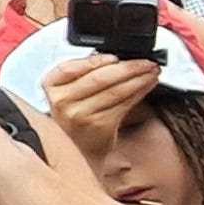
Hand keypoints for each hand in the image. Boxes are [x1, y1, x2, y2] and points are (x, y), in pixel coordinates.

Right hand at [35, 51, 162, 164]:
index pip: (72, 67)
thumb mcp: (70, 89)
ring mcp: (80, 116)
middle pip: (100, 78)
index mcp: (52, 85)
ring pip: (116, 91)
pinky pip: (123, 105)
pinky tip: (145, 87)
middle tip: (146, 63)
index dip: (97, 60)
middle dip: (128, 67)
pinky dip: (138, 93)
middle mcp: (62, 101)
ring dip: (139, 80)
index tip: (117, 57)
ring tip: (151, 73)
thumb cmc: (77, 114)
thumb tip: (119, 59)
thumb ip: (85, 72)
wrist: (79, 148)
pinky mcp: (99, 126)